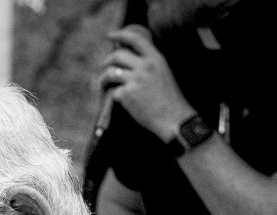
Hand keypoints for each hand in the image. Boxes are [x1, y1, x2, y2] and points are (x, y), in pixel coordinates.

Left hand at [96, 25, 193, 141]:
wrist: (173, 118)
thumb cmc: (169, 98)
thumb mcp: (163, 72)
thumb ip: (149, 63)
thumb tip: (128, 58)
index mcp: (156, 59)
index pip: (135, 39)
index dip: (120, 35)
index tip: (110, 36)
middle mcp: (145, 66)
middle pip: (117, 55)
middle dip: (106, 61)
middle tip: (102, 67)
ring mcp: (136, 80)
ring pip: (110, 72)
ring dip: (102, 79)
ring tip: (102, 84)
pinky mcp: (128, 95)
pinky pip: (113, 91)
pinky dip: (112, 96)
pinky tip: (115, 100)